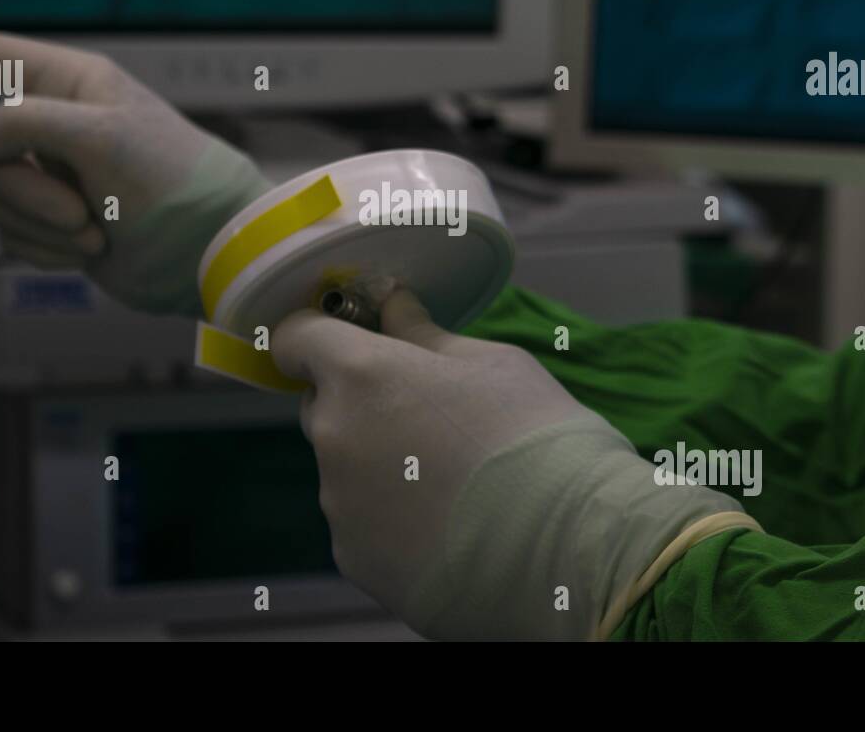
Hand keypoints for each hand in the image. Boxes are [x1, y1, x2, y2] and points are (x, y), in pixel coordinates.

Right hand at [0, 31, 269, 314]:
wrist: (214, 252)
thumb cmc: (177, 182)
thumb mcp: (103, 137)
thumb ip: (25, 124)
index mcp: (72, 83)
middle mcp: (58, 124)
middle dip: (22, 187)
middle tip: (79, 210)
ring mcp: (56, 176)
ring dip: (40, 224)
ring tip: (97, 231)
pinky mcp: (58, 224)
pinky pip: (12, 235)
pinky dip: (47, 250)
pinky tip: (93, 252)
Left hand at [272, 290, 756, 639]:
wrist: (568, 546)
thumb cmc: (537, 438)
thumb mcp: (492, 364)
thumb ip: (425, 334)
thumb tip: (393, 307)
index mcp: (361, 374)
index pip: (296, 338)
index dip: (316, 334)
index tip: (346, 340)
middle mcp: (333, 435)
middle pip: (325, 405)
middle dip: (362, 403)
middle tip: (430, 415)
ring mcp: (339, 504)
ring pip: (345, 467)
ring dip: (380, 464)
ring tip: (454, 480)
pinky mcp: (356, 557)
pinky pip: (362, 521)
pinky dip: (392, 517)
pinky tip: (449, 524)